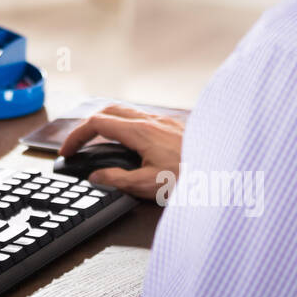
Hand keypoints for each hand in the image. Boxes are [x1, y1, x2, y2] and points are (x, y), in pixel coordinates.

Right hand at [58, 104, 185, 199]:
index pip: (96, 123)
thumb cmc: (195, 179)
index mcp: (140, 131)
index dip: (76, 136)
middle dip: (89, 125)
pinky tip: (134, 146)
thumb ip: (117, 180)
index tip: (66, 151)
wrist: (230, 173)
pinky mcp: (177, 128)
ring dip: (110, 124)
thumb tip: (96, 176)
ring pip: (128, 113)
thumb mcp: (148, 185)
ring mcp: (166, 122)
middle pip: (109, 110)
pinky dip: (129, 128)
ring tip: (103, 144)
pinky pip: (145, 119)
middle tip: (80, 143)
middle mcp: (152, 121)